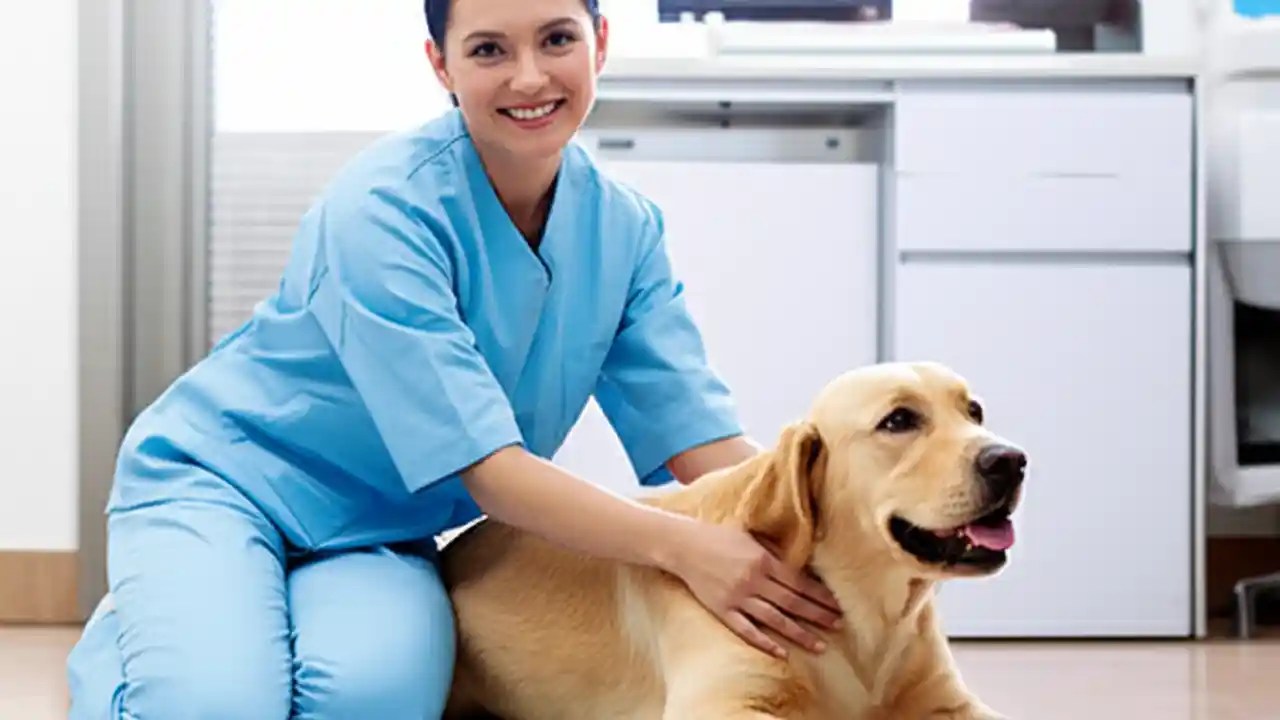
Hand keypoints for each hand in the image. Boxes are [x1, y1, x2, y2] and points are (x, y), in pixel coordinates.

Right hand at [665, 521, 842, 658]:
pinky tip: (782, 653)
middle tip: (839, 625)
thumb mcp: (750, 535)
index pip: (799, 582)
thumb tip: (799, 562)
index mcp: (763, 560)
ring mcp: (737, 597)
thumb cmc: (718, 536)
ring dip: (799, 633)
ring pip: (775, 620)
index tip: (838, 605)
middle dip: (818, 615)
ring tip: (820, 645)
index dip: (820, 595)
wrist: (683, 546)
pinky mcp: (722, 610)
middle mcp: (753, 580)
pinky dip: (764, 642)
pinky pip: (746, 630)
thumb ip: (773, 550)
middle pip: (792, 602)